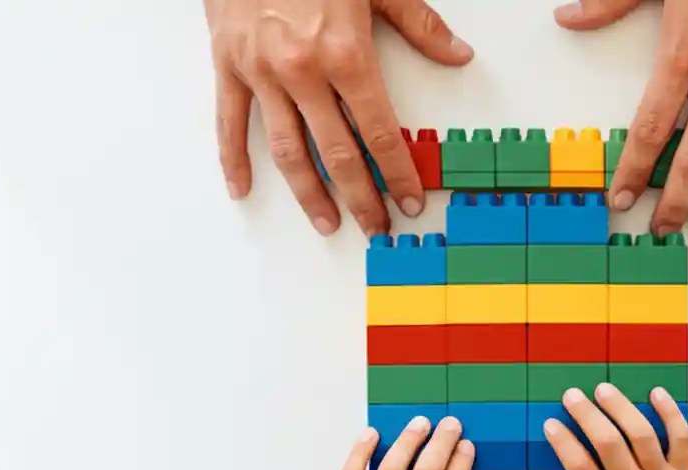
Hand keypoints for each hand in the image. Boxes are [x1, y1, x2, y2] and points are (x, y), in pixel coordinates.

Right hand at [205, 0, 473, 235]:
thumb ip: (419, 24)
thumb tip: (459, 55)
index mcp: (345, 54)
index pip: (379, 131)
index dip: (397, 172)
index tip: (410, 201)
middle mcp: (302, 72)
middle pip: (336, 153)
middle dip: (361, 198)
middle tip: (377, 228)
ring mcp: (262, 74)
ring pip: (287, 150)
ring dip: (309, 193)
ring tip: (328, 223)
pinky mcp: (228, 67)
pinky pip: (230, 123)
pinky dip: (234, 159)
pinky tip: (242, 189)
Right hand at [542, 385, 687, 469]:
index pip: (579, 467)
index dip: (563, 441)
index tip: (552, 424)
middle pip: (607, 441)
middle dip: (586, 413)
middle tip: (572, 395)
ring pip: (641, 433)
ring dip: (620, 407)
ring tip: (604, 389)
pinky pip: (680, 438)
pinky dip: (670, 413)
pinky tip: (656, 394)